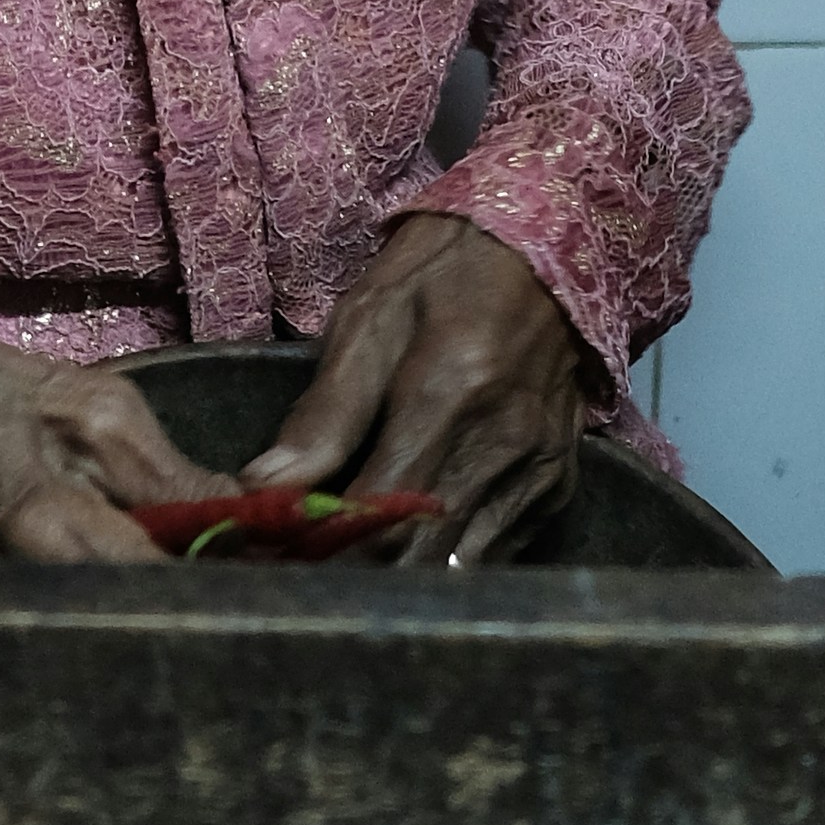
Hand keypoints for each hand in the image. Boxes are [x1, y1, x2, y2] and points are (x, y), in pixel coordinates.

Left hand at [247, 214, 587, 566]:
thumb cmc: (440, 272)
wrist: (546, 245)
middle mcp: (505, 442)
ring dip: (400, 578)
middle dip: (355, 577)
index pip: (382, 512)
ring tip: (351, 565)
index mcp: (449, 391)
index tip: (279, 559)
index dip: (326, 551)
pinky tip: (414, 543)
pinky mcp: (558, 484)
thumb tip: (265, 486)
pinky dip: (447, 561)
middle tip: (304, 573)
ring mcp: (540, 470)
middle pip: (420, 557)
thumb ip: (323, 412)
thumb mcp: (368, 318)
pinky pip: (496, 552)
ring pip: (460, 569)